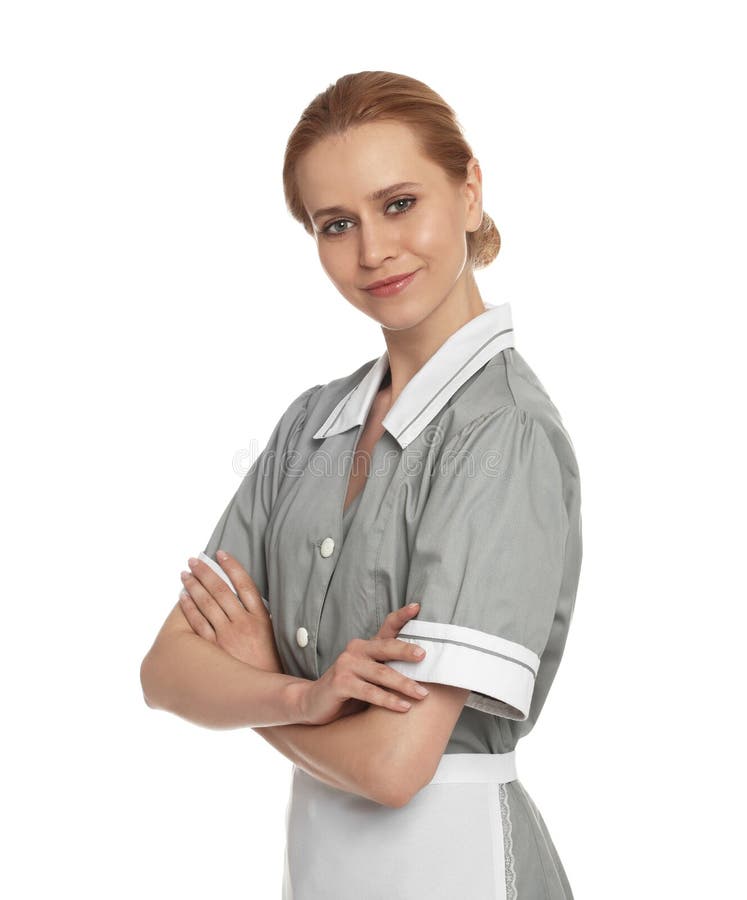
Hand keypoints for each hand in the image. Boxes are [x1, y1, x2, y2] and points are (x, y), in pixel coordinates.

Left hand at [178, 551, 282, 673]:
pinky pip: (197, 623)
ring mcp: (227, 636)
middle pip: (221, 590)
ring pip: (207, 603)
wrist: (265, 692)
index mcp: (260, 618)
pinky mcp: (213, 650)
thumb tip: (247, 595)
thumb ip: (260, 615)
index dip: (231, 566)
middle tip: (194, 560)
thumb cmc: (269, 663)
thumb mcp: (273, 635)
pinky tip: (182, 597)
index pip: (244, 583)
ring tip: (185, 574)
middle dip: (206, 572)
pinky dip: (188, 607)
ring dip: (194, 586)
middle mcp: (243, 623)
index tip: (220, 554)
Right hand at [298, 603, 428, 725]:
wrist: (314, 702)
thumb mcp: (369, 675)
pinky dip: (388, 700)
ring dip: (404, 684)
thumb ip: (387, 667)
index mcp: (366, 646)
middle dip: (407, 651)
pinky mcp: (340, 683)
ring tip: (423, 694)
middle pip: (386, 647)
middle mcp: (356, 650)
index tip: (417, 606)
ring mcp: (346, 665)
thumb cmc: (349, 689)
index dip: (401, 616)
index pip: (386, 627)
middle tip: (425, 656)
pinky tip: (403, 707)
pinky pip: (369, 692)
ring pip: (382, 673)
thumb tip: (424, 667)